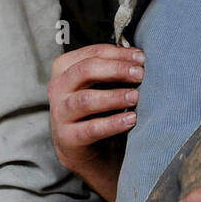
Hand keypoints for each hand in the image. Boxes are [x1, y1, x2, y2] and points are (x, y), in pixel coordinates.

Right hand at [48, 43, 142, 201]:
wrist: (84, 148)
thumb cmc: (97, 108)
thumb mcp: (102, 84)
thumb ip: (114, 69)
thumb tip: (139, 57)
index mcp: (65, 67)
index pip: (92, 53)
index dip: (119, 54)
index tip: (141, 58)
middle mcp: (58, 87)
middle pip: (86, 71)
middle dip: (116, 70)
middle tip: (139, 74)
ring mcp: (60, 112)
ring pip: (86, 100)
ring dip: (114, 97)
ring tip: (135, 97)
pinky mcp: (67, 137)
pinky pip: (91, 129)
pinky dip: (113, 124)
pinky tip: (131, 119)